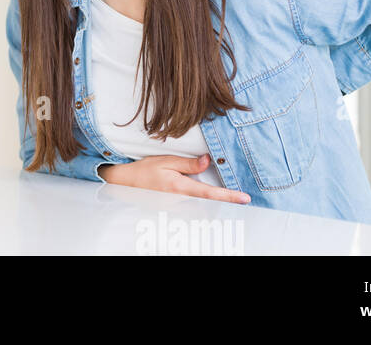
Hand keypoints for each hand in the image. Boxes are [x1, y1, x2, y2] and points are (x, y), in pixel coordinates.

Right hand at [98, 154, 251, 203]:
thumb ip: (188, 164)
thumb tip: (208, 162)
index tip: (245, 199)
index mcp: (180, 187)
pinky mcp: (174, 210)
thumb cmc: (145, 170)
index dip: (229, 196)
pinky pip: (191, 206)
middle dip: (222, 200)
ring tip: (220, 197)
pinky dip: (199, 202)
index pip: (210, 193)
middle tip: (238, 198)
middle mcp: (180, 200)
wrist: (126, 183)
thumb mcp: (166, 161)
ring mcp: (177, 208)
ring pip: (200, 205)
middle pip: (209, 202)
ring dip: (210, 201)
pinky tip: (197, 197)